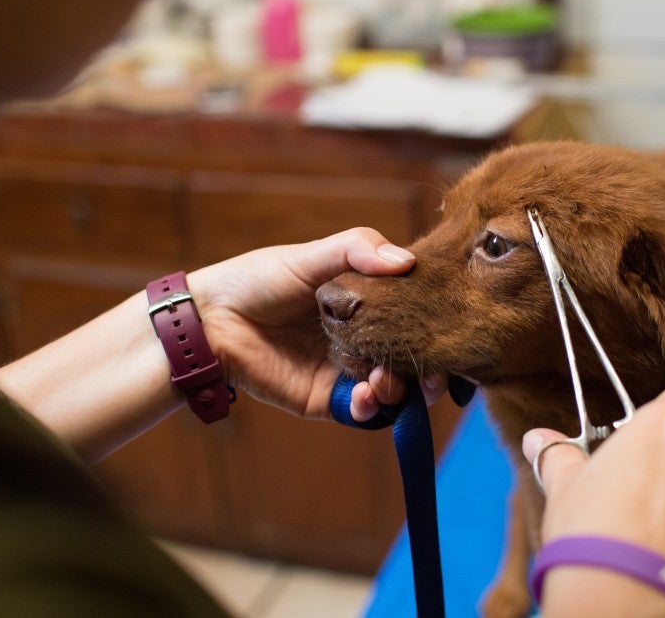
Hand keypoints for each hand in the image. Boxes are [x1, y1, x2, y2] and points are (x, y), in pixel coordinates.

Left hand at [188, 227, 440, 420]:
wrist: (212, 318)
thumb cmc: (259, 279)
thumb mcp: (311, 255)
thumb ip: (359, 250)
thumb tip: (406, 262)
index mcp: (367, 304)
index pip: (415, 316)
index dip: (437, 326)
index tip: (452, 331)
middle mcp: (363, 339)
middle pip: (412, 360)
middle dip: (428, 371)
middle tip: (433, 376)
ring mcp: (346, 371)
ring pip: (392, 391)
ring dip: (399, 390)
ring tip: (384, 381)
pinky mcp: (326, 400)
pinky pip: (361, 413)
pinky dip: (371, 408)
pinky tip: (365, 394)